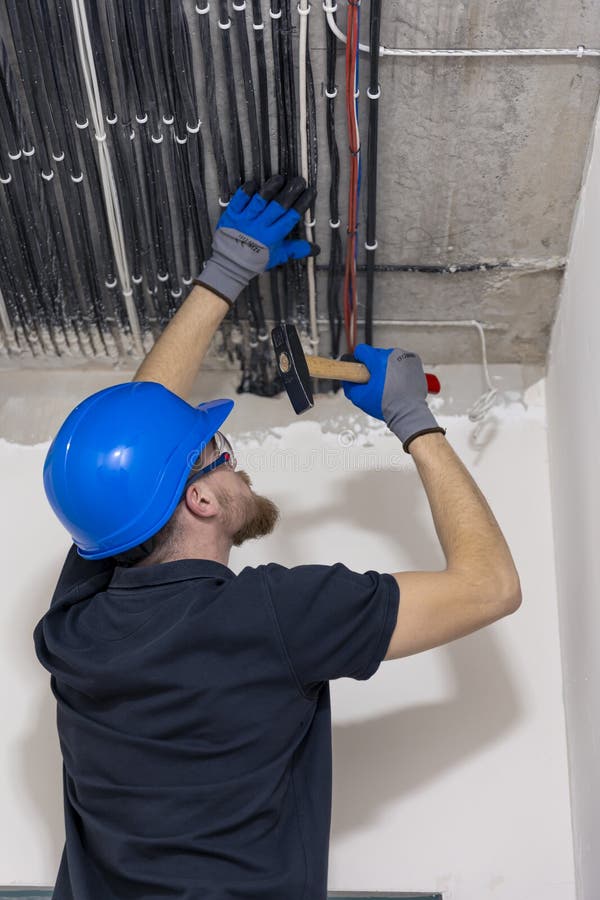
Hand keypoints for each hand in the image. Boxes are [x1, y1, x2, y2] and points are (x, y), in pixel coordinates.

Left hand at [194, 175, 318, 305]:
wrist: (230, 264)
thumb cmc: (256, 259)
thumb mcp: (278, 256)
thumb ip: (296, 249)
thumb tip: (316, 249)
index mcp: (273, 236)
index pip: (291, 216)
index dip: (302, 203)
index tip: (310, 191)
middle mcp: (260, 226)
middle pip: (279, 206)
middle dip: (291, 192)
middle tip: (299, 181)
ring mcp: (246, 219)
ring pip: (260, 200)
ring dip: (271, 188)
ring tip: (280, 178)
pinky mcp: (232, 215)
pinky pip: (239, 200)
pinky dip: (246, 191)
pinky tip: (254, 183)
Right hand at [342, 344, 445, 452]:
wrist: (409, 413)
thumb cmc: (388, 406)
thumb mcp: (359, 398)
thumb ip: (349, 386)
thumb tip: (348, 380)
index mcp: (378, 360)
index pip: (361, 350)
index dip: (358, 360)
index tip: (360, 369)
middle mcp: (393, 355)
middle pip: (376, 354)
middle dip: (374, 366)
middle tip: (375, 382)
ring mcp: (406, 357)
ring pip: (389, 357)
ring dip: (386, 367)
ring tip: (388, 384)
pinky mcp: (415, 362)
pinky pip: (402, 361)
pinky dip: (399, 369)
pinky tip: (398, 382)